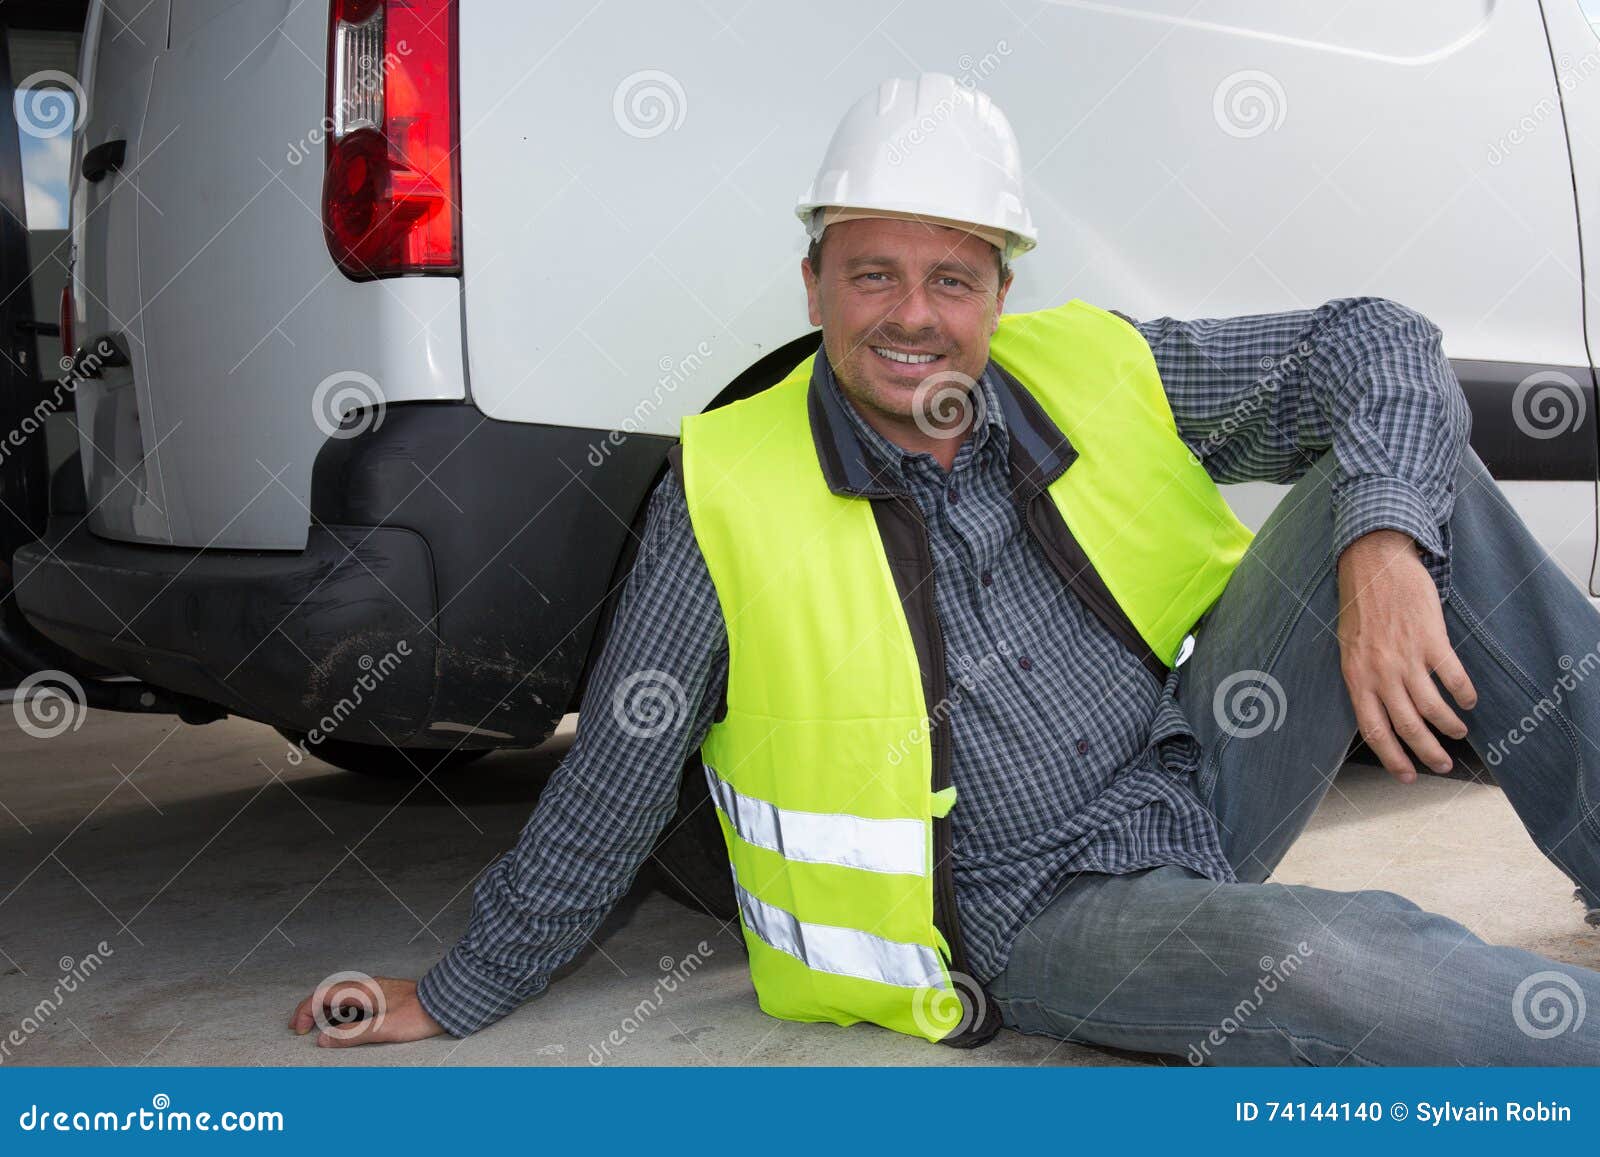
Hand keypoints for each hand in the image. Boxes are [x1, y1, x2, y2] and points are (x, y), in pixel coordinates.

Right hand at [289, 974, 446, 1047]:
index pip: (323, 995)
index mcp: (363, 990)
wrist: (446, 1003)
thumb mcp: (382, 1029)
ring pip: (341, 996)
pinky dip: (341, 1012)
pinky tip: (345, 1025)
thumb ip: (351, 1035)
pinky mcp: (384, 997)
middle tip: (302, 1030)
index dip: (306, 1011)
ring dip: (325, 1011)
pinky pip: (354, 1001)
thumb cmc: (418, 1015)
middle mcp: (367, 986)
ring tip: (319, 1029)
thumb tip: (323, 1040)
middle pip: (329, 993)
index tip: (299, 1030)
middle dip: (311, 1010)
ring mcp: (376, 990)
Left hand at [1336, 529, 1477, 782]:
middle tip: (1442, 765)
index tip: (1407, 776)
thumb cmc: (1360, 606)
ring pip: (1432, 707)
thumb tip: (1379, 710)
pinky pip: (1453, 677)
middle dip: (1427, 752)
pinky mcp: (1431, 639)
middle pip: (1407, 726)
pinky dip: (1464, 694)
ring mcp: (1406, 656)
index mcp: (1356, 677)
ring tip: (1458, 733)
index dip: (1392, 757)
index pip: (1374, 730)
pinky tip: (1469, 701)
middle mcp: (1381, 672)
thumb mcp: (1349, 647)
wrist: (1374, 563)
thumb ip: (1363, 678)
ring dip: (1448, 726)